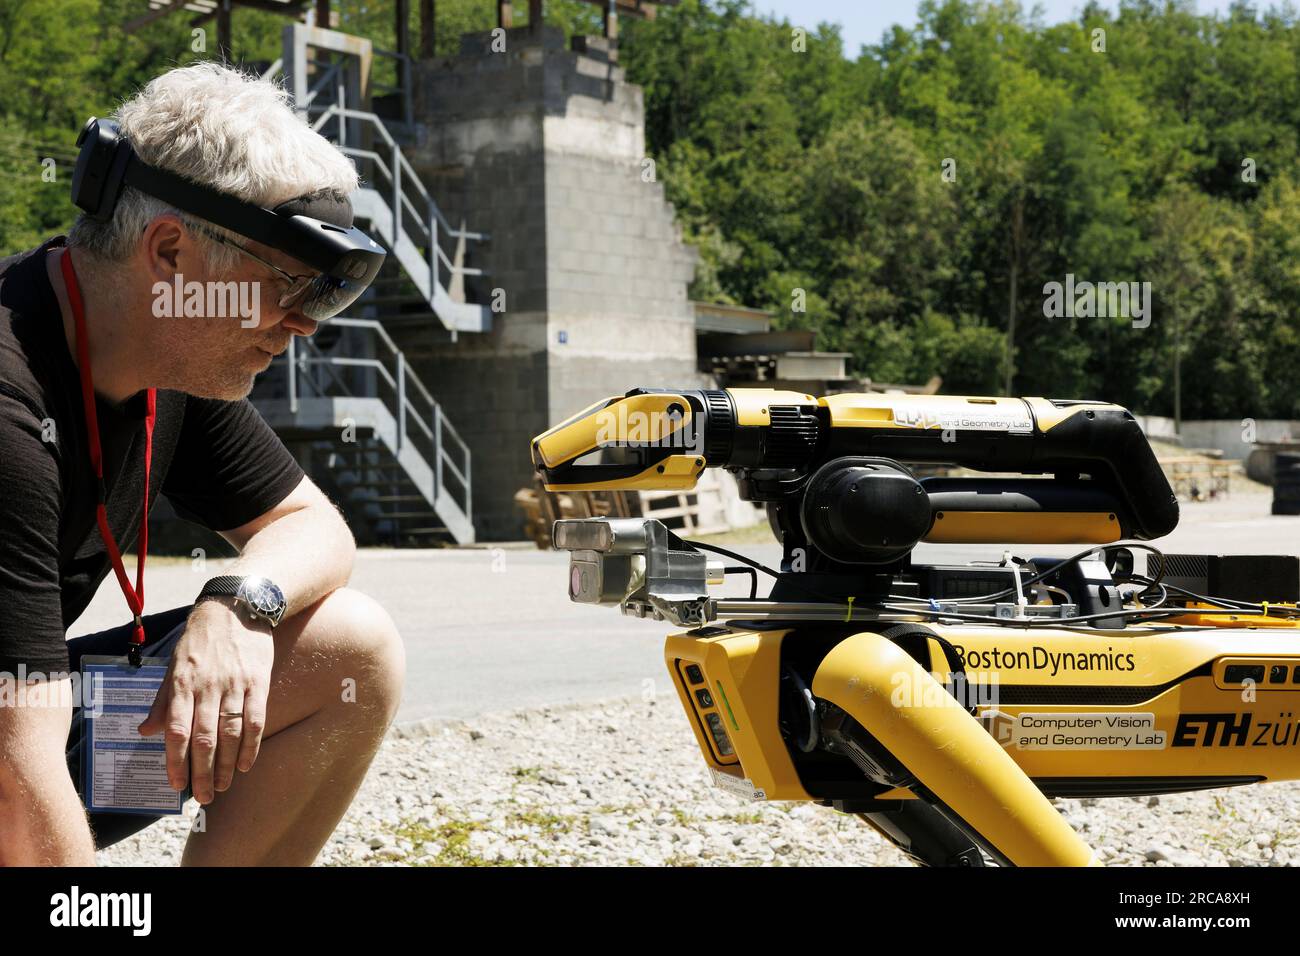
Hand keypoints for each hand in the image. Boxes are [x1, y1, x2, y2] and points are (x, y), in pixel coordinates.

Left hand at [138, 598, 274, 803]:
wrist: (236, 608)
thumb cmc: (200, 640)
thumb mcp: (173, 665)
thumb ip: (162, 701)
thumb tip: (145, 732)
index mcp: (182, 683)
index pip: (176, 730)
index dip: (175, 762)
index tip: (175, 786)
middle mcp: (207, 686)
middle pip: (205, 738)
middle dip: (203, 772)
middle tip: (203, 797)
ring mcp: (235, 684)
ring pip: (231, 733)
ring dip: (228, 764)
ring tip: (224, 786)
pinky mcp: (258, 681)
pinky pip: (256, 719)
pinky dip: (252, 745)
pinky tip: (247, 764)